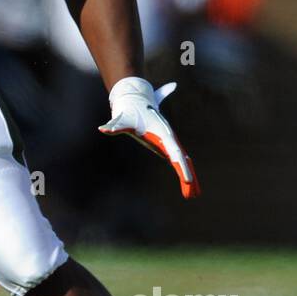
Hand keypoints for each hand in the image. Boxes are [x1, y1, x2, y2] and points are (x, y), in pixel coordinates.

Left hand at [99, 76, 200, 198]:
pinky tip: (187, 184)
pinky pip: (177, 160)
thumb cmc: (128, 112)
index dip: (181, 166)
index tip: (187, 179)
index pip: (174, 152)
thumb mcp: (121, 121)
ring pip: (181, 160)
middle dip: (188, 176)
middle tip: (193, 194)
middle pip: (181, 159)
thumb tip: (103, 129)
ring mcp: (167, 142)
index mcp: (162, 134)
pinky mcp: (165, 145)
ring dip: (188, 176)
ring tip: (192, 194)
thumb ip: (114, 126)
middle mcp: (168, 138)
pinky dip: (183, 171)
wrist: (135, 101)